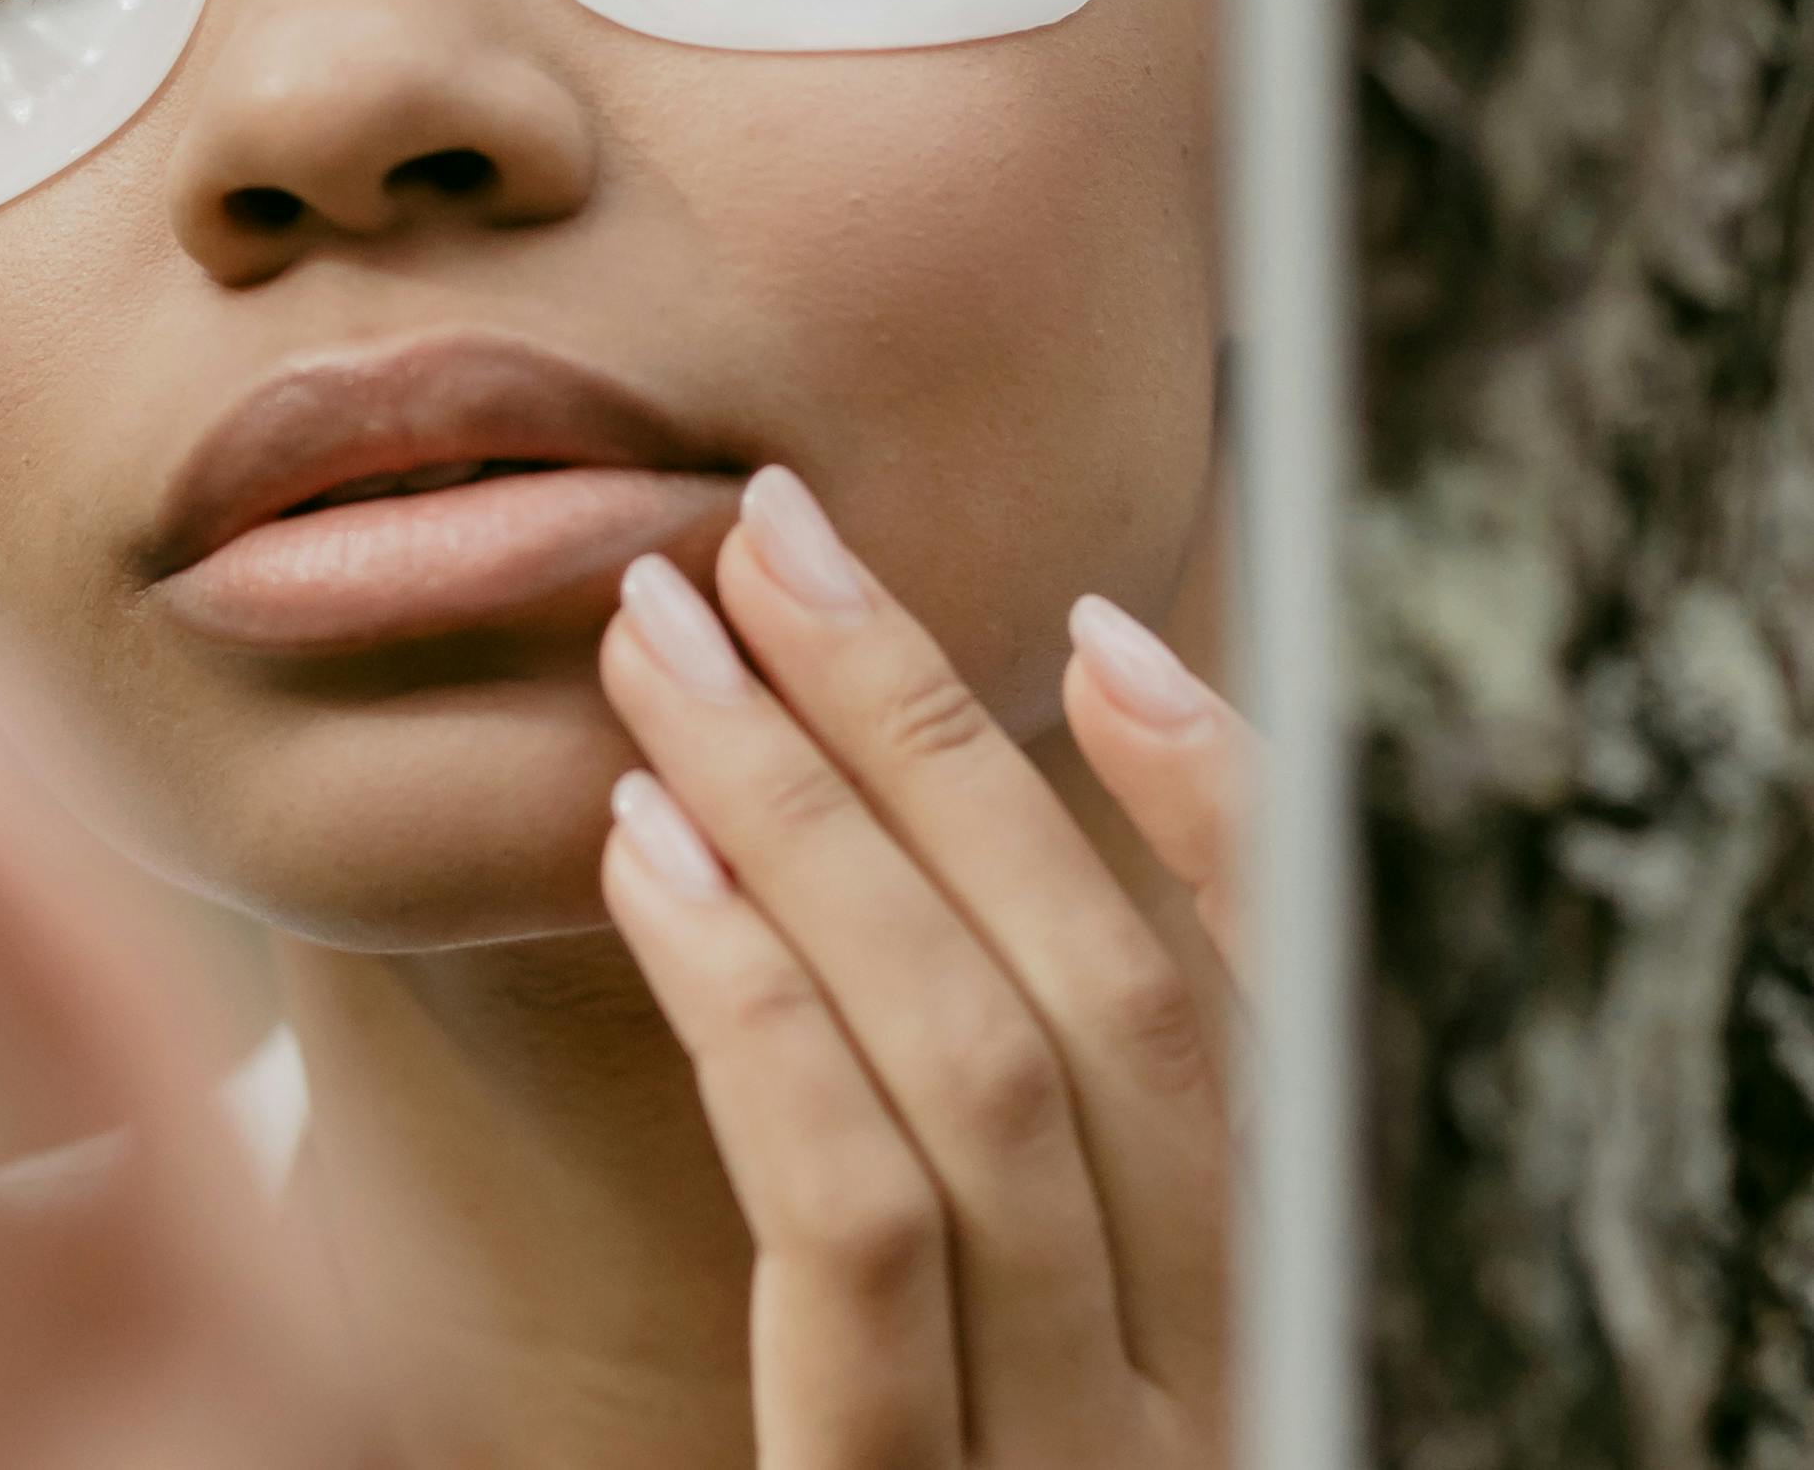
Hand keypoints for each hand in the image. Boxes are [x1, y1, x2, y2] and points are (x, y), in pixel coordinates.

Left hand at [595, 466, 1251, 1467]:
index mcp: (1239, 1346)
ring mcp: (1078, 1469)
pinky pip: (858, 1234)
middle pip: (1100, 1002)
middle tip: (764, 539)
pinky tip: (653, 860)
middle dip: (927, 739)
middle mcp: (1206, 1399)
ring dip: (818, 819)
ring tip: (666, 646)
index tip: (1087, 624)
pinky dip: (764, 1011)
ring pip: (984, 1075)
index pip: (1262, 1031)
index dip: (1206, 812)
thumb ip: (963, 1202)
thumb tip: (863, 903)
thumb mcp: (977, 1379)